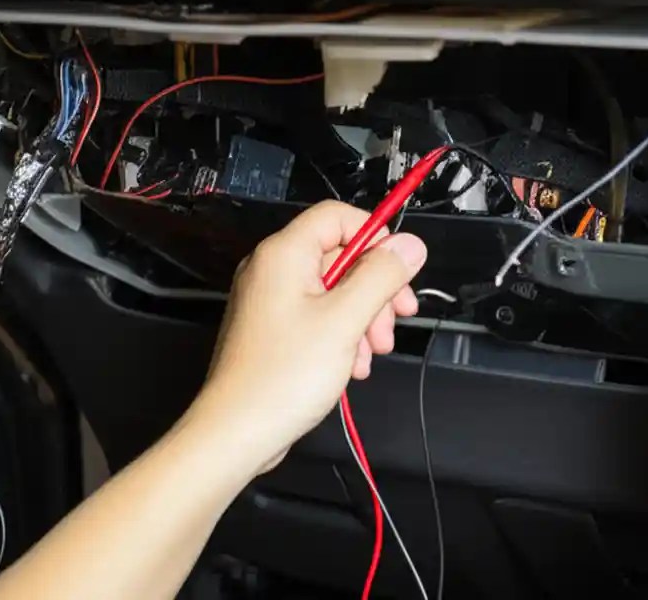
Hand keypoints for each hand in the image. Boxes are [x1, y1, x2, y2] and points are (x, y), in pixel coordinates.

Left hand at [193, 200, 426, 469]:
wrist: (238, 431)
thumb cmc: (281, 378)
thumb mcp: (346, 321)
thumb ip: (381, 276)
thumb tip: (410, 245)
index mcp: (284, 254)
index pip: (337, 217)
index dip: (374, 236)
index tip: (399, 268)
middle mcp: (273, 270)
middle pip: (340, 256)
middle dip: (375, 289)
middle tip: (396, 319)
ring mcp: (271, 300)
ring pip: (333, 291)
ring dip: (363, 318)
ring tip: (372, 352)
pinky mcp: (274, 329)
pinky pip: (318, 316)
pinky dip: (342, 335)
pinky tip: (352, 366)